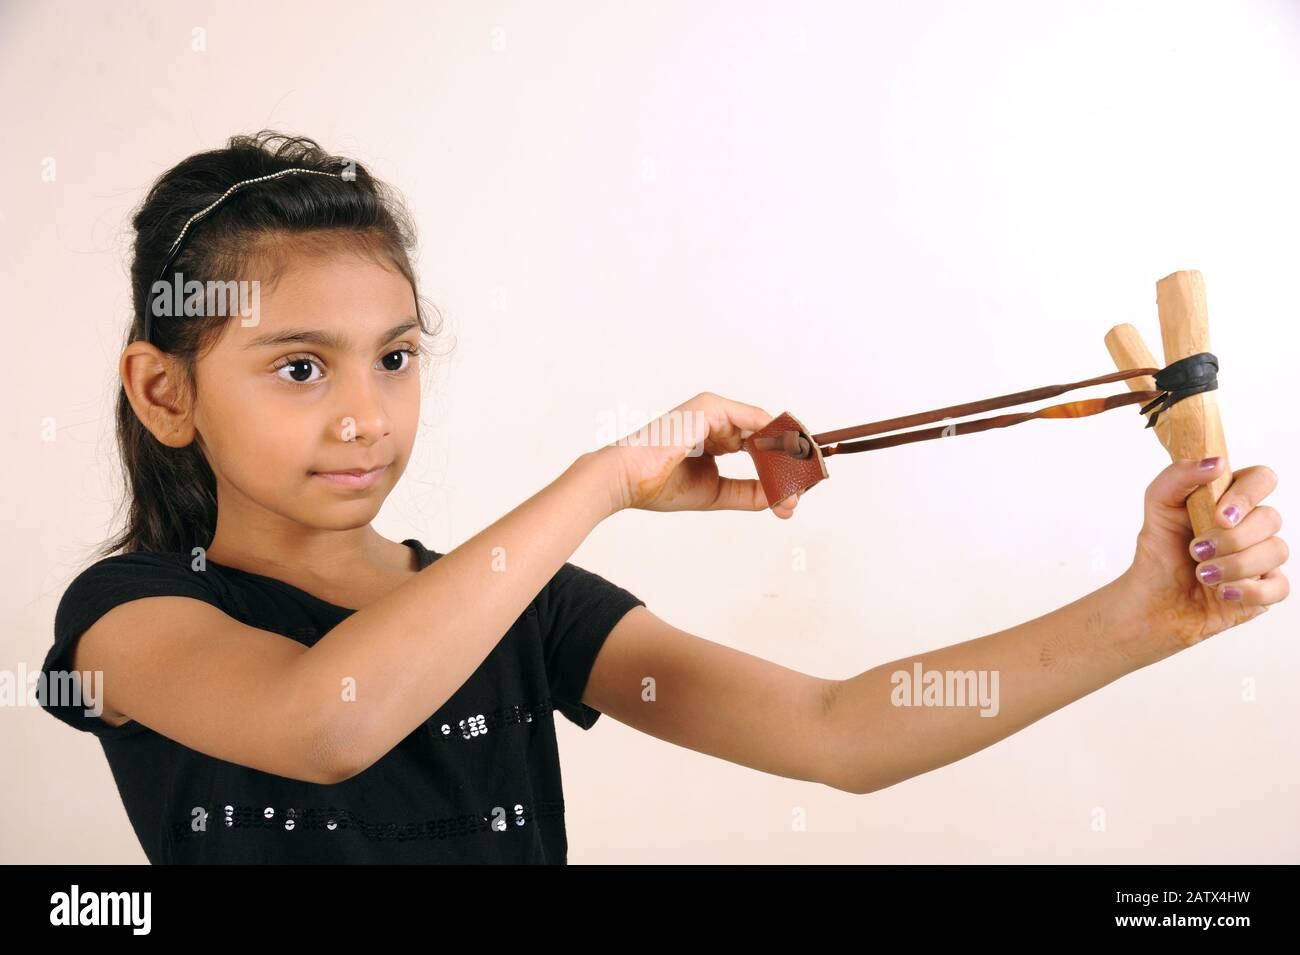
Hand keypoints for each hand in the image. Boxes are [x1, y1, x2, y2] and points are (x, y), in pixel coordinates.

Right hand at [596, 392, 800, 517]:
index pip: (758, 447)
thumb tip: (783, 499)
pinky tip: (783, 461)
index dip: (780, 467)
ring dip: (785, 454)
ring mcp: (715, 410)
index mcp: (714, 437)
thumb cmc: (658, 485)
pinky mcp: (711, 407)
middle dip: (790, 461)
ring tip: (796, 480)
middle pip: (767, 436)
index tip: (797, 491)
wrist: (627, 480)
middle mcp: (717, 419)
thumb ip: (749, 492)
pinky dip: (774, 440)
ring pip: (765, 429)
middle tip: (806, 486)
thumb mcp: (716, 492)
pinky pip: (755, 421)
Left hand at [1119, 457, 1288, 651]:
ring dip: (1234, 565)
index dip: (1247, 495)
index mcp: (1230, 500)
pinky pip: (1279, 586)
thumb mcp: (1157, 507)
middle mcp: (1252, 526)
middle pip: (1271, 518)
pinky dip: (1248, 591)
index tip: (1219, 517)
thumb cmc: (1159, 552)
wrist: (1152, 600)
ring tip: (1202, 575)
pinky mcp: (1266, 589)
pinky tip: (1222, 593)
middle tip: (1195, 550)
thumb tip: (1216, 462)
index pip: (1262, 479)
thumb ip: (1178, 477)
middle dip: (1231, 538)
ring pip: (1276, 550)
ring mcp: (1262, 557)